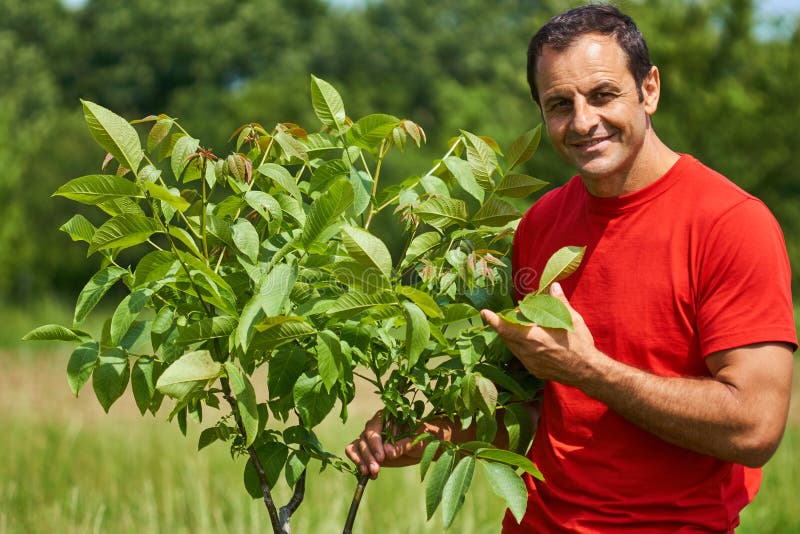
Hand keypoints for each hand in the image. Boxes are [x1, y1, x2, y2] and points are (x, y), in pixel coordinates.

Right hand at [345, 411, 449, 478]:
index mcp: (386, 417)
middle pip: (364, 439)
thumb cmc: (424, 437)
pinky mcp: (370, 451)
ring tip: (372, 473)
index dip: (375, 442)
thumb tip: (387, 453)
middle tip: (376, 469)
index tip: (381, 457)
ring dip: (361, 460)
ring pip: (358, 447)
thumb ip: (402, 445)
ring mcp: (371, 439)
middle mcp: (376, 426)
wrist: (426, 446)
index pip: (373, 427)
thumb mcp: (417, 440)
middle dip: (368, 455)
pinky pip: (356, 454)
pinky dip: (359, 463)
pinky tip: (368, 474)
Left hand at [481, 282, 598, 386]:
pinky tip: (530, 339)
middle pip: (507, 337)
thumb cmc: (580, 345)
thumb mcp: (571, 320)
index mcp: (534, 338)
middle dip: (505, 325)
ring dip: (512, 335)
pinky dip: (520, 346)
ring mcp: (530, 364)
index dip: (493, 320)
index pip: (506, 328)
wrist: (588, 372)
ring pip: (513, 347)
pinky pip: (521, 356)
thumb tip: (553, 286)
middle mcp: (528, 353)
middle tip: (510, 314)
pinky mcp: (534, 371)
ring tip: (521, 325)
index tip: (484, 312)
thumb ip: (559, 303)